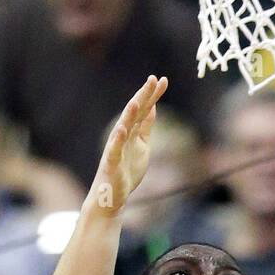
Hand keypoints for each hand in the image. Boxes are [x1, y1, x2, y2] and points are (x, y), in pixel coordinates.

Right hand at [91, 74, 167, 213]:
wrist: (113, 195)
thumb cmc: (126, 170)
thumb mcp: (142, 145)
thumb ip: (146, 127)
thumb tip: (152, 107)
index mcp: (132, 131)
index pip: (144, 109)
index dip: (152, 95)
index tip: (162, 80)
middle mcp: (123, 135)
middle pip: (134, 113)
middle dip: (143, 96)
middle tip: (152, 79)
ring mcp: (116, 148)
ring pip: (123, 128)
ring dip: (129, 114)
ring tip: (136, 100)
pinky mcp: (112, 163)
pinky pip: (115, 150)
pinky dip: (118, 139)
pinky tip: (122, 129)